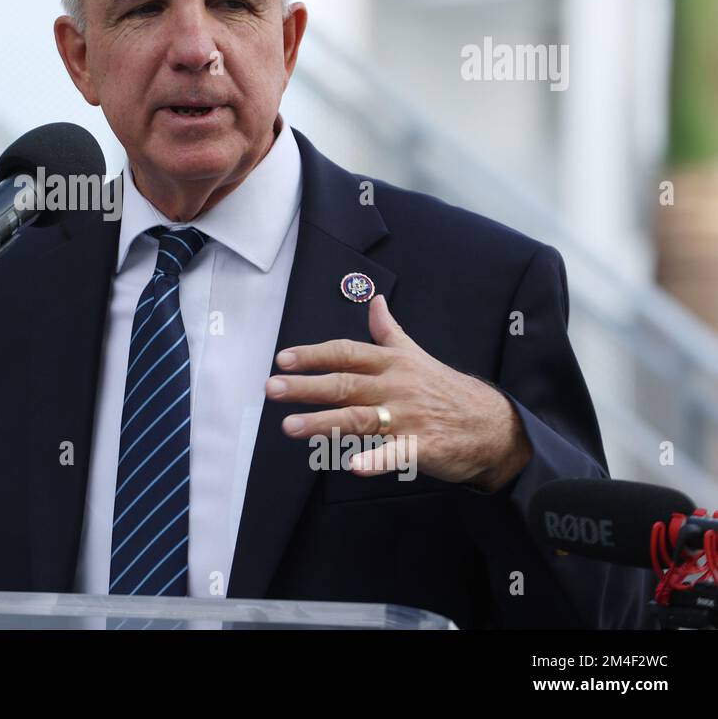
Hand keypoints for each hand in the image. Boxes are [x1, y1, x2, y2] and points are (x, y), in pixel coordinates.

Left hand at [264, 294, 531, 491]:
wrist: (493, 423)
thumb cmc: (445, 388)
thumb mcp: (415, 354)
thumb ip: (388, 330)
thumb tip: (374, 299)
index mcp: (392, 363)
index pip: (346, 353)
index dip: (313, 355)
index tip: (282, 360)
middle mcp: (396, 386)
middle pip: (345, 384)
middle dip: (306, 386)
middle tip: (272, 389)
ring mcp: (408, 417)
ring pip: (359, 418)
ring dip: (323, 422)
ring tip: (290, 427)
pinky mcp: (422, 446)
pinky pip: (396, 454)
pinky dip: (376, 459)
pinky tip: (354, 465)